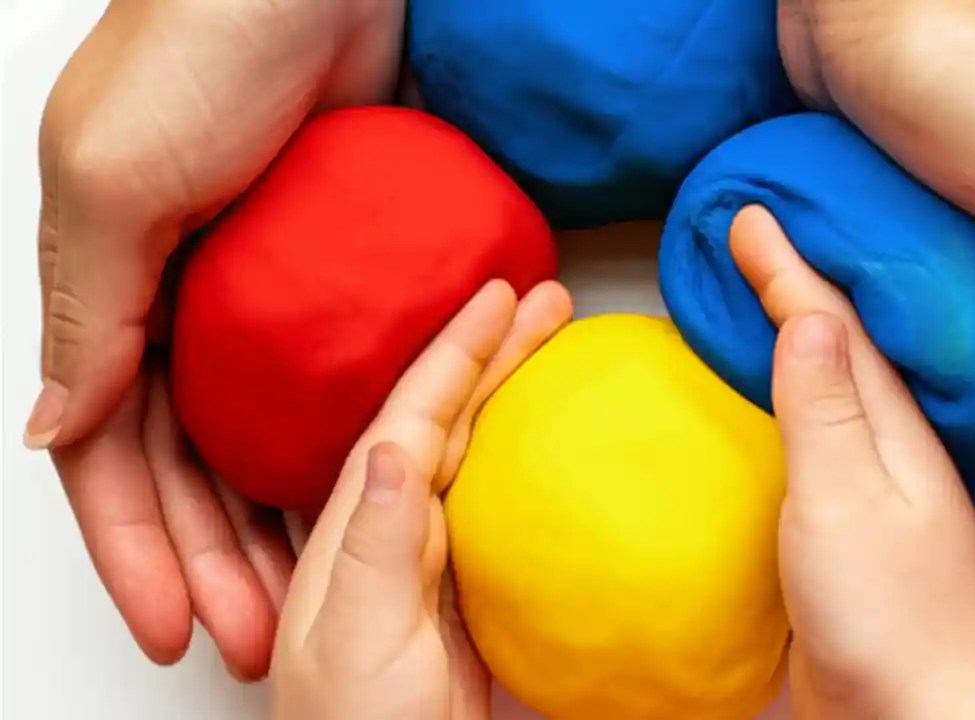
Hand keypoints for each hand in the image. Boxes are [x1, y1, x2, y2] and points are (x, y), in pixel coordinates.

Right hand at [27, 0, 405, 676]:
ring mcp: (261, 294)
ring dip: (278, 523)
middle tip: (254, 635)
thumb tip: (53, 434)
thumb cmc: (203, 50)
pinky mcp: (335, 273)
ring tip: (314, 594)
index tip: (173, 625)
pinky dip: (343, 441)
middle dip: (212, 561)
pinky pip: (332, 380)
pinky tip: (368, 494)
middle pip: (189, 468)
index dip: (132, 549)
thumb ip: (86, 311)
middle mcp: (178, 303)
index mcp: (106, 291)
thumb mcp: (115, 181)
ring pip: (260, 440)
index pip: (106, 455)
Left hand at [271, 280, 573, 719]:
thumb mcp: (359, 637)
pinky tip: (551, 447)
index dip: (454, 350)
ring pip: (475, 452)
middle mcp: (393, 529)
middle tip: (549, 301)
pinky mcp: (466, 593)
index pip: (410, 414)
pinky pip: (499, 503)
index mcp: (360, 526)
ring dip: (512, 394)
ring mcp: (432, 559)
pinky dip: (525, 460)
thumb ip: (377, 546)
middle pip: (449, 417)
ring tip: (555, 348)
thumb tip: (391, 445)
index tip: (499, 295)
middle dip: (495, 353)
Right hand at [728, 208, 974, 718]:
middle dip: (796, 279)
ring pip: (830, 383)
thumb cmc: (890, 618)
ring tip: (757, 291)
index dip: (787, 263)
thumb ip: (826, 407)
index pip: (835, 321)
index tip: (747, 210)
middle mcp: (892, 443)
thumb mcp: (847, 498)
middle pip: (841, 339)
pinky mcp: (849, 522)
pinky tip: (771, 397)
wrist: (914, 717)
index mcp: (898, 424)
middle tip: (755, 229)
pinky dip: (788, 395)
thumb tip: (808, 310)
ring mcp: (874, 483)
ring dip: (793, 331)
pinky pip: (816, 433)